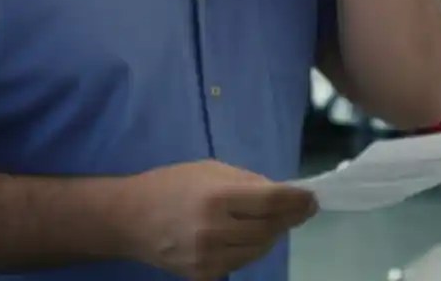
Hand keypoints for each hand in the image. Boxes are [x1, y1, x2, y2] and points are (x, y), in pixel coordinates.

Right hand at [119, 160, 317, 280]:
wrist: (128, 219)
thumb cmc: (172, 185)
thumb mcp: (211, 170)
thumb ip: (248, 181)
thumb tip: (284, 193)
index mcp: (217, 197)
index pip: (271, 201)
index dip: (297, 200)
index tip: (312, 197)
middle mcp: (214, 231)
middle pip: (270, 228)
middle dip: (290, 218)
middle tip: (301, 209)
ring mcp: (208, 258)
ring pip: (259, 249)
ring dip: (273, 234)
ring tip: (274, 220)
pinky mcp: (203, 275)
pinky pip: (241, 262)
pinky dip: (251, 249)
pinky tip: (248, 235)